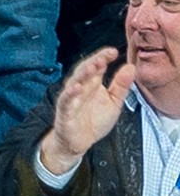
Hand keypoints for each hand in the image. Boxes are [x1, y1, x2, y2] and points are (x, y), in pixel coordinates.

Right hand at [37, 49, 135, 175]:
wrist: (79, 143)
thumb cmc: (94, 121)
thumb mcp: (114, 102)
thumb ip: (121, 86)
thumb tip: (131, 67)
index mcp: (93, 83)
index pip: (98, 65)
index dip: (104, 57)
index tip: (114, 52)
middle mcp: (82, 88)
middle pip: (85, 70)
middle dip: (94, 61)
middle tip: (105, 55)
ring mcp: (72, 99)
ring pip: (74, 82)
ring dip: (83, 74)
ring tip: (93, 67)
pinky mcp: (65, 112)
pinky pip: (66, 101)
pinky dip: (70, 94)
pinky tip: (76, 88)